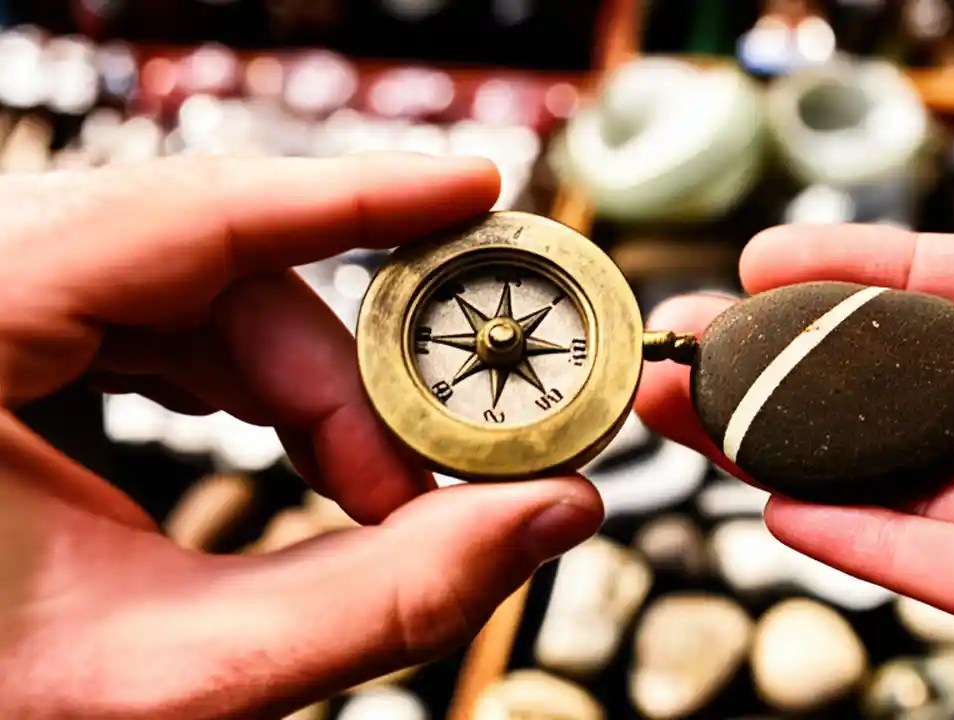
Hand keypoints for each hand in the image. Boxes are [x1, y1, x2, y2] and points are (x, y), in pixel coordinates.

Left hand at [0, 154, 602, 717]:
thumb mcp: (171, 674)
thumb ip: (377, 599)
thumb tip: (547, 514)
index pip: (187, 212)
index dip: (352, 199)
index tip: (474, 190)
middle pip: (212, 267)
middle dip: (342, 373)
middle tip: (423, 481)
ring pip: (198, 290)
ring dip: (306, 388)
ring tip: (367, 492)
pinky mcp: (16, 334)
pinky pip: (161, 315)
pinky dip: (251, 380)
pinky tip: (298, 447)